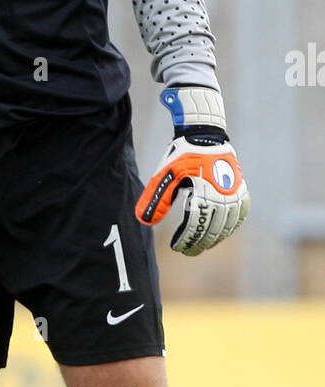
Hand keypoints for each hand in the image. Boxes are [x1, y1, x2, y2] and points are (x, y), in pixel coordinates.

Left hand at [136, 87, 249, 255]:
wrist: (204, 135)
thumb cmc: (181, 156)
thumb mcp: (164, 176)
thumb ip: (155, 199)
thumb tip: (145, 221)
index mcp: (203, 191)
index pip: (195, 225)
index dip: (186, 239)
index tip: (176, 247)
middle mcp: (223, 194)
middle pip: (212, 228)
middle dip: (199, 243)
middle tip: (188, 251)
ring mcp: (235, 192)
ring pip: (227, 225)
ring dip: (215, 237)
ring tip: (202, 244)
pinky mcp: (241, 189)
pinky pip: (240, 213)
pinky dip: (231, 226)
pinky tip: (221, 233)